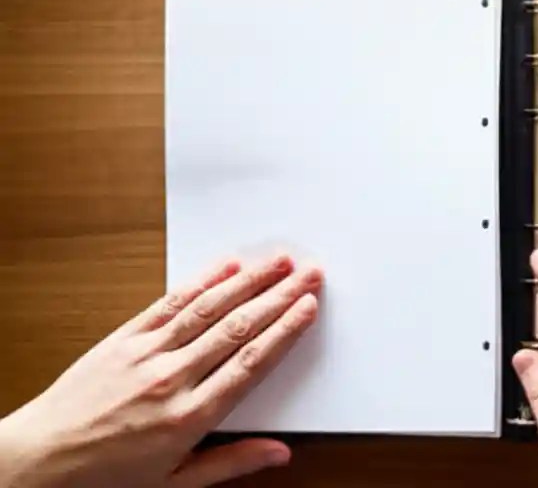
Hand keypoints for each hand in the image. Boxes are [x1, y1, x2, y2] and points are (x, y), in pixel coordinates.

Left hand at [0, 255, 322, 487]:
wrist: (39, 462)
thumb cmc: (104, 479)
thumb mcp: (174, 483)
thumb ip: (231, 463)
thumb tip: (279, 453)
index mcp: (189, 418)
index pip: (251, 363)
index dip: (285, 330)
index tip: (308, 308)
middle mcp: (170, 380)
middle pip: (238, 328)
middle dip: (280, 296)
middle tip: (310, 274)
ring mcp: (145, 355)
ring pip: (208, 309)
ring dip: (249, 281)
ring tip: (280, 261)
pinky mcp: (122, 340)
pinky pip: (169, 304)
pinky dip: (200, 282)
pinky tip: (225, 267)